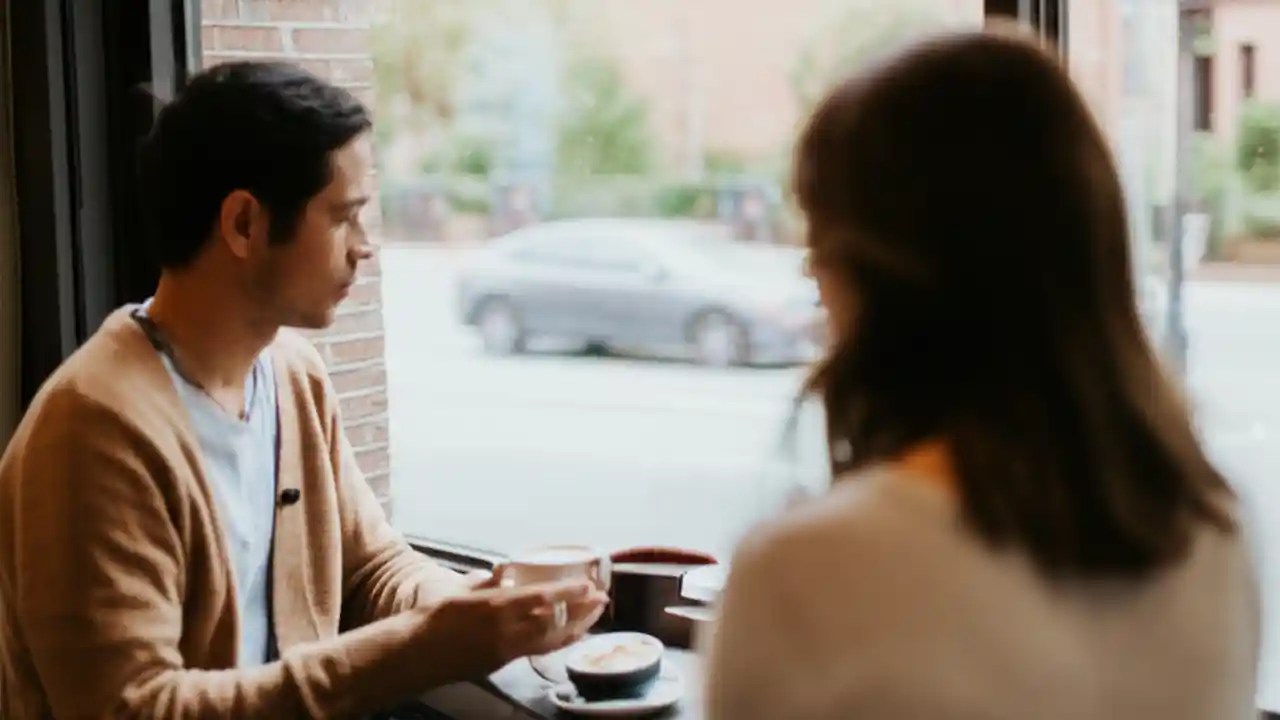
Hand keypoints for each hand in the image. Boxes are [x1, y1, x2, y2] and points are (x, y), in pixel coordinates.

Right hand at [416, 579, 609, 682]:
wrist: (413, 655)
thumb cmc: (431, 619)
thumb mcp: (458, 591)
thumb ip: (484, 582)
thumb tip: (500, 572)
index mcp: (495, 608)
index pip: (541, 598)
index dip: (568, 593)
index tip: (589, 586)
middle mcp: (505, 631)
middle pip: (553, 622)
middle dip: (581, 611)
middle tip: (603, 600)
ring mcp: (504, 651)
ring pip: (549, 640)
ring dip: (574, 627)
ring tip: (592, 617)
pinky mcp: (500, 664)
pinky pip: (536, 651)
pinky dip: (555, 641)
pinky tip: (565, 635)